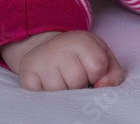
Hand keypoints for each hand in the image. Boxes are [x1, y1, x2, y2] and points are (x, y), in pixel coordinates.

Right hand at [3, 30, 124, 90]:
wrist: (49, 51)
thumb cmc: (81, 58)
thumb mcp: (102, 58)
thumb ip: (113, 74)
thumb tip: (101, 87)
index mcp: (80, 40)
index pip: (97, 67)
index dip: (96, 73)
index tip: (89, 68)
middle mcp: (58, 47)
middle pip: (78, 81)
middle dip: (80, 84)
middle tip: (73, 74)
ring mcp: (40, 61)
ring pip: (60, 92)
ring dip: (64, 92)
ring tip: (62, 80)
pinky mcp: (26, 77)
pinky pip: (43, 99)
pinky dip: (49, 97)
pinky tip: (49, 85)